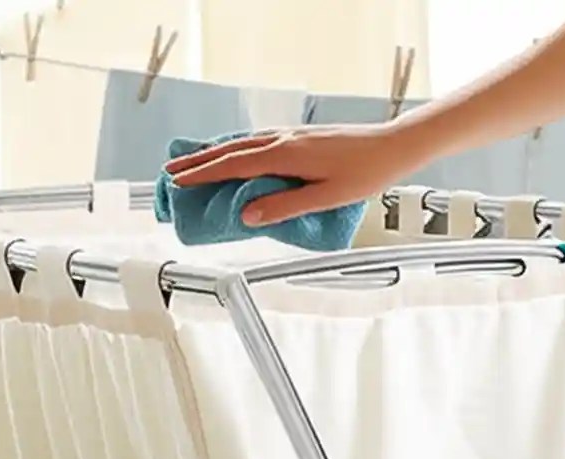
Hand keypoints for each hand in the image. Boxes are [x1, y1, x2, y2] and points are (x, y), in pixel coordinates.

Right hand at [164, 123, 428, 226]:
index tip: (177, 183)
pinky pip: (259, 140)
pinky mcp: (302, 136)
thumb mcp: (325, 198)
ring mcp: (293, 135)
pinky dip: (238, 147)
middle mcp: (284, 140)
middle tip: (170, 171)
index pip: (233, 166)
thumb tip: (247, 216)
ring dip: (216, 152)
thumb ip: (284, 207)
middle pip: (231, 150)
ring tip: (194, 162)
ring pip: (243, 142)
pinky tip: (236, 153)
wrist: (393, 146)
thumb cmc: (365, 174)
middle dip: (199, 161)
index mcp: (286, 155)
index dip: (203, 175)